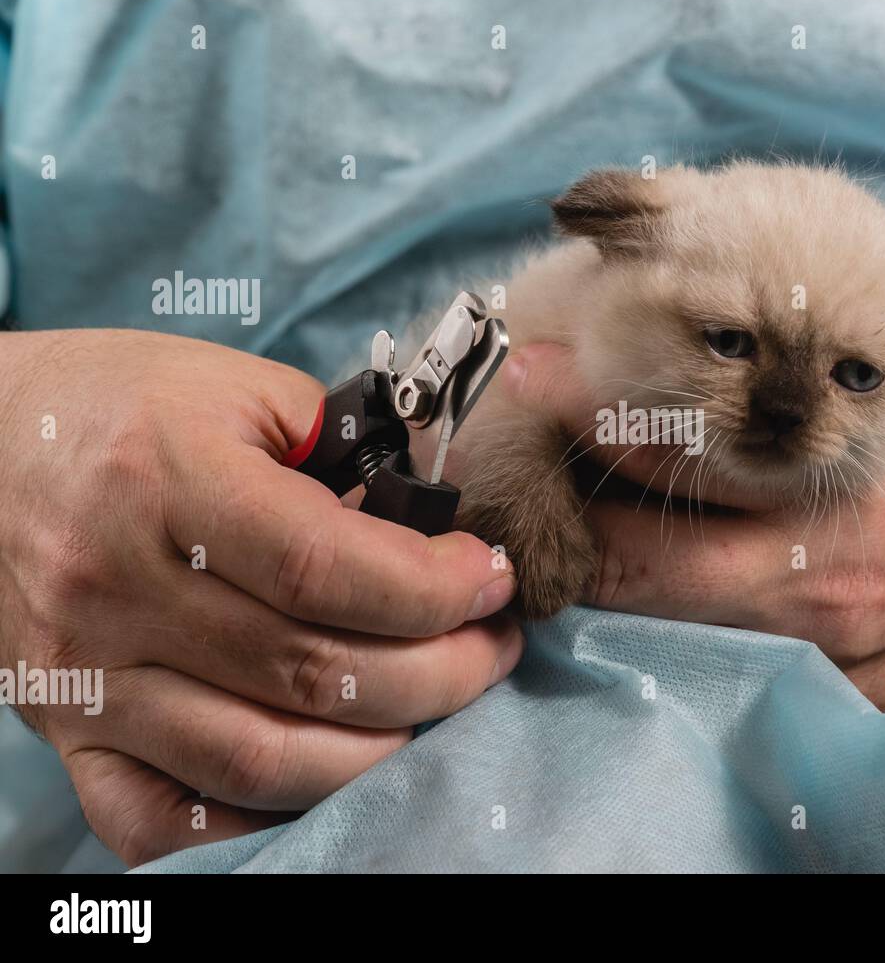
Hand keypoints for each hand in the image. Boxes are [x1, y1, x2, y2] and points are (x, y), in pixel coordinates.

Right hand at [0, 329, 520, 864]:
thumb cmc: (116, 404)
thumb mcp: (231, 383)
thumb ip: (340, 443)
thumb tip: (432, 519)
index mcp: (166, 483)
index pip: (328, 569)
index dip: (435, 587)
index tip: (491, 576)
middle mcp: (118, 593)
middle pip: (315, 673)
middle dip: (443, 671)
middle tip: (492, 644)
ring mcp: (88, 681)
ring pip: (264, 761)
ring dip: (384, 749)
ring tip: (441, 701)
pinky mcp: (69, 734)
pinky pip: (162, 823)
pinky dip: (259, 825)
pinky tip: (328, 777)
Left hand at [500, 343, 884, 704]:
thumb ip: (827, 338)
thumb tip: (724, 268)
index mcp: (834, 484)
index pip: (665, 461)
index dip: (580, 422)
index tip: (530, 381)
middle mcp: (820, 580)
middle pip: (641, 571)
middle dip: (568, 525)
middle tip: (518, 482)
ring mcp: (832, 657)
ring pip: (676, 629)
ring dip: (627, 577)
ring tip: (585, 525)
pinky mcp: (850, 701)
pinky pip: (743, 671)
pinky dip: (703, 629)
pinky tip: (692, 588)